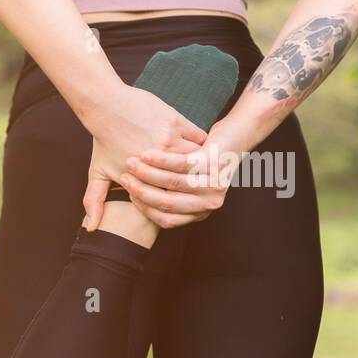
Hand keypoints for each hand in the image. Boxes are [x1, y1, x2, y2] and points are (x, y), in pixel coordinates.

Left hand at [79, 85, 207, 230]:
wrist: (106, 106)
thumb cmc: (103, 140)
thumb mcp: (98, 172)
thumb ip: (95, 201)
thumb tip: (92, 229)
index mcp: (141, 177)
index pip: (170, 194)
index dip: (177, 195)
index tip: (182, 193)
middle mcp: (156, 161)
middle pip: (186, 177)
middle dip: (193, 181)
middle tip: (201, 180)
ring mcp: (167, 141)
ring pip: (196, 157)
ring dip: (201, 162)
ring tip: (206, 166)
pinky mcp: (175, 122)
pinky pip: (199, 137)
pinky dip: (202, 143)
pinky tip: (203, 146)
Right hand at [117, 114, 261, 229]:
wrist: (232, 138)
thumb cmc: (199, 163)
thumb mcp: (182, 185)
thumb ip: (162, 198)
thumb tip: (132, 202)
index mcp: (199, 213)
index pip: (165, 219)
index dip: (143, 206)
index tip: (127, 192)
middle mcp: (208, 204)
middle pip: (166, 202)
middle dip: (140, 189)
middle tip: (124, 176)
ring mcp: (212, 184)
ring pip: (171, 183)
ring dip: (147, 173)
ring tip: (131, 163)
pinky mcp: (213, 164)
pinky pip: (180, 164)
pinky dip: (161, 160)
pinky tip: (146, 154)